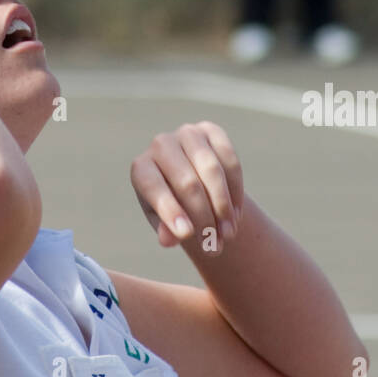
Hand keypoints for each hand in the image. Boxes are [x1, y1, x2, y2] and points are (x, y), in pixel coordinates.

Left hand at [130, 121, 243, 251]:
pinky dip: (235, 191)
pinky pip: (229, 161)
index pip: (153, 187)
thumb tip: (168, 239)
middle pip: (187, 182)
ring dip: (223, 206)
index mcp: (142, 168)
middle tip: (215, 245)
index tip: (186, 236)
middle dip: (204, 217)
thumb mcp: (165, 223)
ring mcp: (187, 134)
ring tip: (228, 234)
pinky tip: (235, 215)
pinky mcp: (211, 131)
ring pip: (211, 170)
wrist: (192, 183)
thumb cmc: (172, 207)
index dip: (170, 210)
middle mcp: (161, 145)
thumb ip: (165, 230)